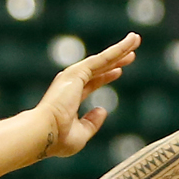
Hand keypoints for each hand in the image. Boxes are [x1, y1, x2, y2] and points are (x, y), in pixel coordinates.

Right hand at [36, 33, 138, 157]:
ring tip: (135, 39)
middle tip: (132, 51)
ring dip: (120, 49)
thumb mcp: (81, 134)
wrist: (42, 134)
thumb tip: (103, 110)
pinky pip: (103, 58)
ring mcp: (73, 77)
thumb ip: (92, 123)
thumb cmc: (57, 139)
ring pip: (103, 59)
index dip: (106, 76)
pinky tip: (130, 43)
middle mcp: (70, 84)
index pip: (92, 83)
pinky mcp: (77, 73)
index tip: (119, 71)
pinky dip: (117, 50)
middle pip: (99, 67)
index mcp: (69, 98)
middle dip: (116, 58)